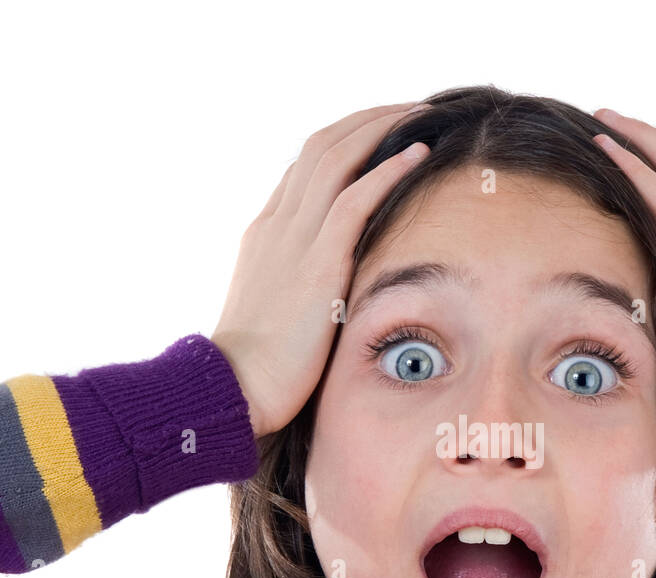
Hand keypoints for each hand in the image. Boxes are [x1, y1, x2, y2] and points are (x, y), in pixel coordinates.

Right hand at [211, 102, 430, 437]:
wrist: (233, 390)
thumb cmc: (256, 368)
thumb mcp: (276, 315)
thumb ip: (300, 288)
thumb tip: (332, 292)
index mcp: (265, 234)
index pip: (305, 168)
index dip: (344, 141)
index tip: (379, 131)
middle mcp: (277, 225)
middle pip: (322, 147)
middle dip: (367, 121)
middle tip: (409, 109)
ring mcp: (294, 240)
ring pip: (338, 159)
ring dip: (383, 130)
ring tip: (421, 116)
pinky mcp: (317, 264)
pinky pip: (355, 200)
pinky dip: (388, 170)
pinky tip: (417, 155)